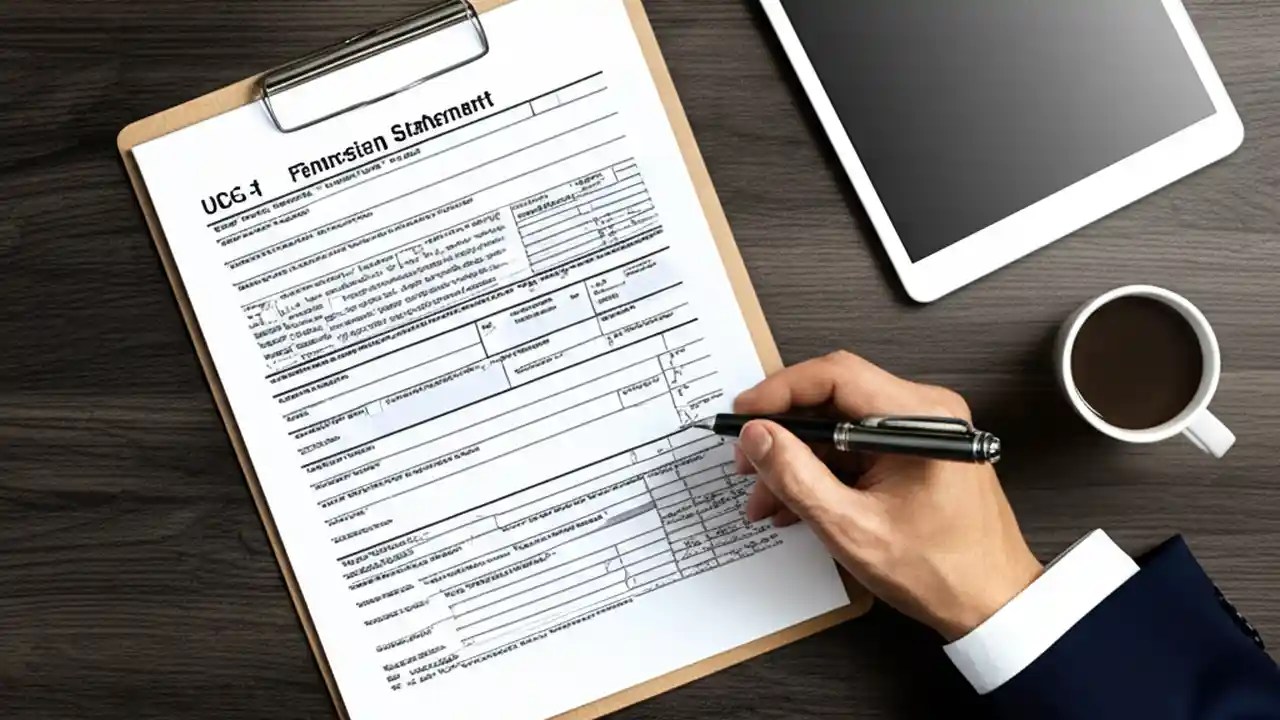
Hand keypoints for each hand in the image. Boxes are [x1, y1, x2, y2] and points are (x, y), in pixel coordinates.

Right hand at [734, 351, 1042, 640]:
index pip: (836, 375)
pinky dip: (824, 469)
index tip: (745, 413)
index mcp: (921, 419)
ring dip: (799, 459)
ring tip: (768, 496)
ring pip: (839, 425)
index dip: (780, 390)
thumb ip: (797, 476)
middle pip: (834, 398)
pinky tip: (797, 500)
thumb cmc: (945, 572)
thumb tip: (759, 436)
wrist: (992, 604)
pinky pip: (857, 445)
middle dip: (784, 432)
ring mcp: (923, 430)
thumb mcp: (852, 527)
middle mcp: (927, 413)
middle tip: (749, 460)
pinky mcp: (916, 450)